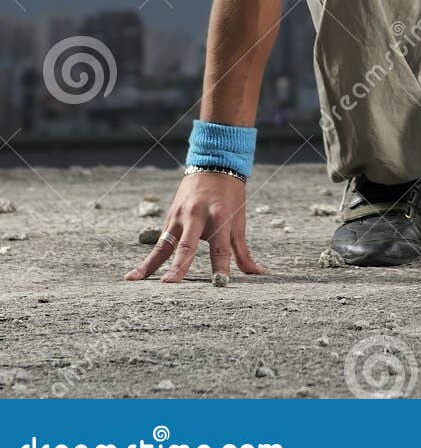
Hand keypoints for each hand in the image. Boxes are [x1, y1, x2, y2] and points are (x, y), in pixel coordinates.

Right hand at [123, 171, 267, 284]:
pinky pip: (158, 244)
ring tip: (137, 282)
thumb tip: (259, 273)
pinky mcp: (170, 219)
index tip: (220, 284)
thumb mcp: (238, 221)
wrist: (215, 163)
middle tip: (170, 284)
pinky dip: (146, 261)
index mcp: (220, 216)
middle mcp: (198, 216)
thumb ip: (243, 251)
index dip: (221, 266)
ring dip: (152, 264)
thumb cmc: (230, 197)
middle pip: (188, 244)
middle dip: (180, 264)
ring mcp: (181, 216)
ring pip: (165, 244)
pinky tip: (132, 277)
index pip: (221, 247)